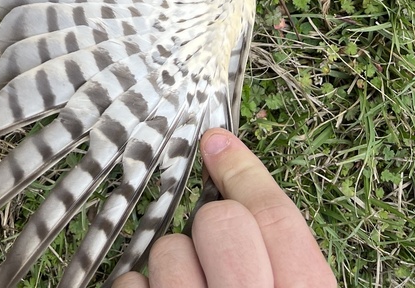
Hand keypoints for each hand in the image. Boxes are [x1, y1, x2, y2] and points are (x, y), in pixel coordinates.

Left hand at [113, 129, 335, 287]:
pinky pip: (129, 284)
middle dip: (212, 224)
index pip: (278, 220)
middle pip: (221, 224)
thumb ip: (285, 259)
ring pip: (168, 252)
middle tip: (215, 251)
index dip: (244, 172)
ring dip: (174, 266)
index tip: (218, 141)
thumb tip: (243, 188)